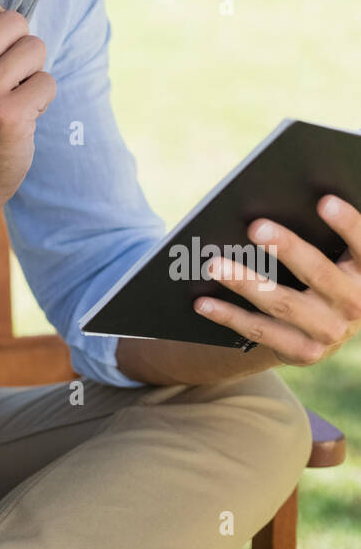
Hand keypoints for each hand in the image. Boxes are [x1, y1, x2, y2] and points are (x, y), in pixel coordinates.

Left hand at [193, 194, 360, 366]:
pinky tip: (203, 301)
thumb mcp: (340, 256)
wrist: (330, 329)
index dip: (347, 224)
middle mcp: (353, 304)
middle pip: (318, 273)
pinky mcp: (303, 351)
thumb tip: (293, 197)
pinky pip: (260, 331)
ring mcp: (328, 331)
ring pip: (283, 303)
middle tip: (255, 228)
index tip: (324, 201)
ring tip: (215, 264)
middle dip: (287, 249)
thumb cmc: (329, 273)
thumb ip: (327, 234)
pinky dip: (229, 316)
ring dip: (246, 282)